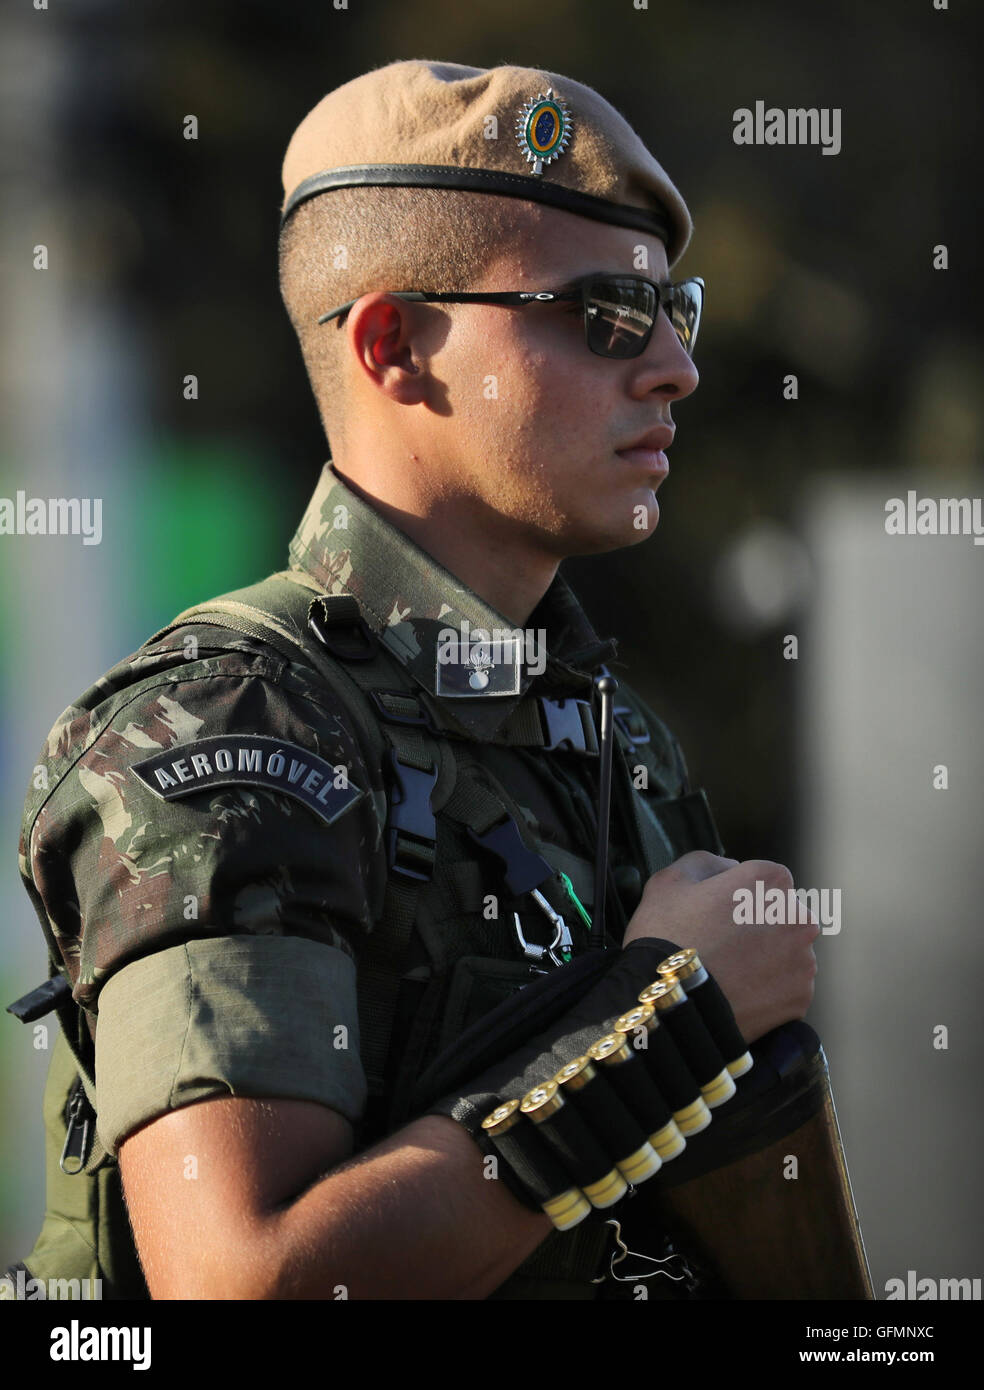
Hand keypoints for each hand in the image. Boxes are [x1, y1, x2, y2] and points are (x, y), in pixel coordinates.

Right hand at [622, 851, 818, 1042]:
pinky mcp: (800, 997)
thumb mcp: (671, 878)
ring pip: (786, 952)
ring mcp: (803, 960)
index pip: (762, 878)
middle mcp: (798, 916)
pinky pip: (786, 987)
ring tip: (727, 972)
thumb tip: (729, 867)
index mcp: (771, 881)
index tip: (715, 913)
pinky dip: (767, 990)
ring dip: (765, 958)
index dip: (736, 894)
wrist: (670, 1004)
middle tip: (720, 944)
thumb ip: (707, 861)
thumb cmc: (666, 936)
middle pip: (780, 915)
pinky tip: (738, 992)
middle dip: (757, 925)